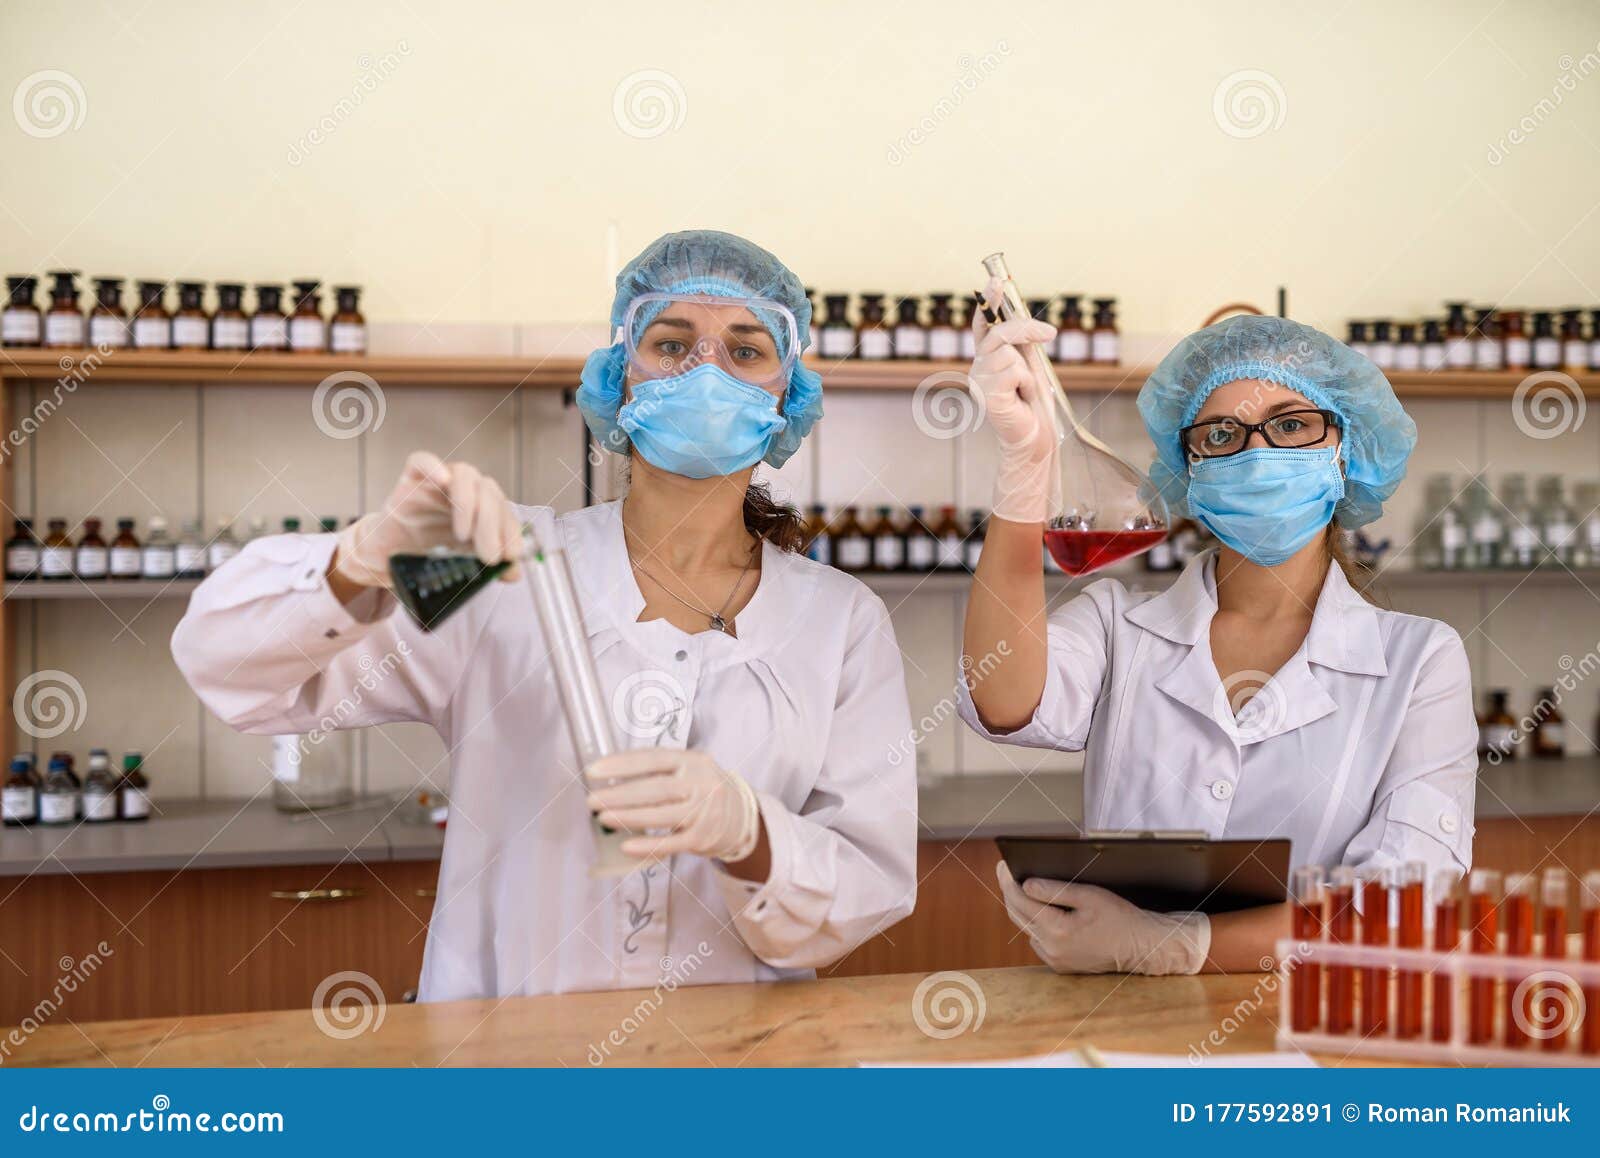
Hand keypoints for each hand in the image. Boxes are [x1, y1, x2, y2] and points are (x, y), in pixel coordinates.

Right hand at [331, 450, 522, 589]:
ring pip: (465, 474)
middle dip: (493, 526)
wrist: (389, 554)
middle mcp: (465, 489)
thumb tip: (513, 573)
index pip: (504, 510)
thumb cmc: (428, 552)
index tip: (512, 556)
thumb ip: (488, 567)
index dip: (511, 531)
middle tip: (490, 556)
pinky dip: (434, 467)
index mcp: (482, 507)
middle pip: (488, 492)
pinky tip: (443, 480)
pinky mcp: (411, 477)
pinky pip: (422, 461)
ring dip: (469, 503)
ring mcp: (438, 481)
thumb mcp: (461, 562)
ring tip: (463, 536)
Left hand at [585, 749, 760, 863]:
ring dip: (628, 817)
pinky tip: (626, 845)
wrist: (741, 815)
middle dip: (619, 795)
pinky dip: (647, 846)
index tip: (593, 771)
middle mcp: (700, 784)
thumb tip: (610, 777)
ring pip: (661, 816)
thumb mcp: (689, 768)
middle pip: (655, 789)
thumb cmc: (702, 788)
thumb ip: (659, 770)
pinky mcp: (702, 838)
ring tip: (603, 818)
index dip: (622, 764)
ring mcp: (703, 812)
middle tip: (592, 800)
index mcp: (692, 761)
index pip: (653, 759)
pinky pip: (671, 843)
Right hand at [970, 278, 1057, 523]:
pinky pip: (1013, 371)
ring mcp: (979, 382)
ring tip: (1026, 390)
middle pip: (998, 332)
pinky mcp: (986, 396)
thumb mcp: (1030, 364)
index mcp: (987, 358)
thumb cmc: (1034, 404)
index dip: (988, 301)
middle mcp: (978, 368)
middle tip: (1050, 334)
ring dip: (1027, 370)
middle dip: (1026, 328)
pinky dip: (1026, 383)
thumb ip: (1022, 342)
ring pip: (1008, 354)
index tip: (997, 281)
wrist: (1036, 437)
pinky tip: (1022, 398)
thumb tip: (1025, 318)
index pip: (983, 324)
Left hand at [995, 861, 1210, 975]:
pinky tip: (1044, 911)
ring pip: (1027, 929)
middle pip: (1017, 915)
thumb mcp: (1089, 896)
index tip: (1003, 864)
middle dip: (1010, 891)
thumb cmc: (1119, 917)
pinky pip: (1039, 941)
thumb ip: (1055, 890)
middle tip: (1008, 872)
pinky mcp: (1060, 966)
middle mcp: (1051, 949)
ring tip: (1023, 887)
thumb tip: (1025, 885)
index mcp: (1057, 930)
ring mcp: (1055, 960)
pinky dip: (1037, 925)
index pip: (1019, 900)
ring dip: (1023, 908)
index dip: (1007, 880)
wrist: (1141, 947)